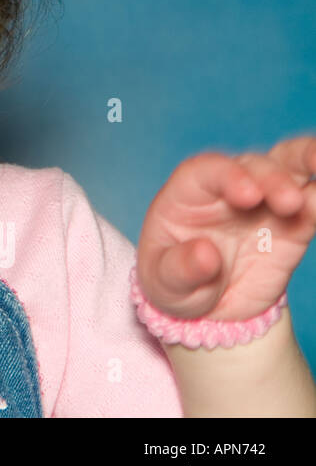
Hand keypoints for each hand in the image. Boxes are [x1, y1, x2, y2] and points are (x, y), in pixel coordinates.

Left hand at [135, 135, 315, 320]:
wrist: (207, 305)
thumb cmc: (175, 280)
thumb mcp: (165, 282)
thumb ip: (180, 268)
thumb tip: (206, 255)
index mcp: (189, 192)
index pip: (209, 170)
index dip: (230, 176)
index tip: (248, 196)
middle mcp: (230, 188)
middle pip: (255, 165)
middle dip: (274, 177)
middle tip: (289, 202)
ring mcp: (266, 202)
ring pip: (291, 166)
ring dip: (310, 160)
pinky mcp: (295, 224)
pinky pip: (314, 206)